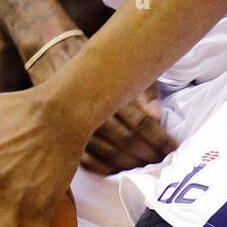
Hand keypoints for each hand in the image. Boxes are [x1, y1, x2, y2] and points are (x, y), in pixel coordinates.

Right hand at [25, 31, 177, 174]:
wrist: (53, 55)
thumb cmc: (95, 64)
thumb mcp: (122, 67)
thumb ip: (142, 90)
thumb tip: (157, 115)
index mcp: (108, 93)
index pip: (140, 122)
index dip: (158, 137)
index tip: (172, 147)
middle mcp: (92, 112)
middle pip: (126, 140)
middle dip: (148, 153)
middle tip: (163, 162)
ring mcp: (76, 127)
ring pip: (108, 154)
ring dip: (129, 164)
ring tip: (145, 168)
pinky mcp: (64, 136)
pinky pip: (86, 160)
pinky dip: (104, 168)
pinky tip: (117, 171)